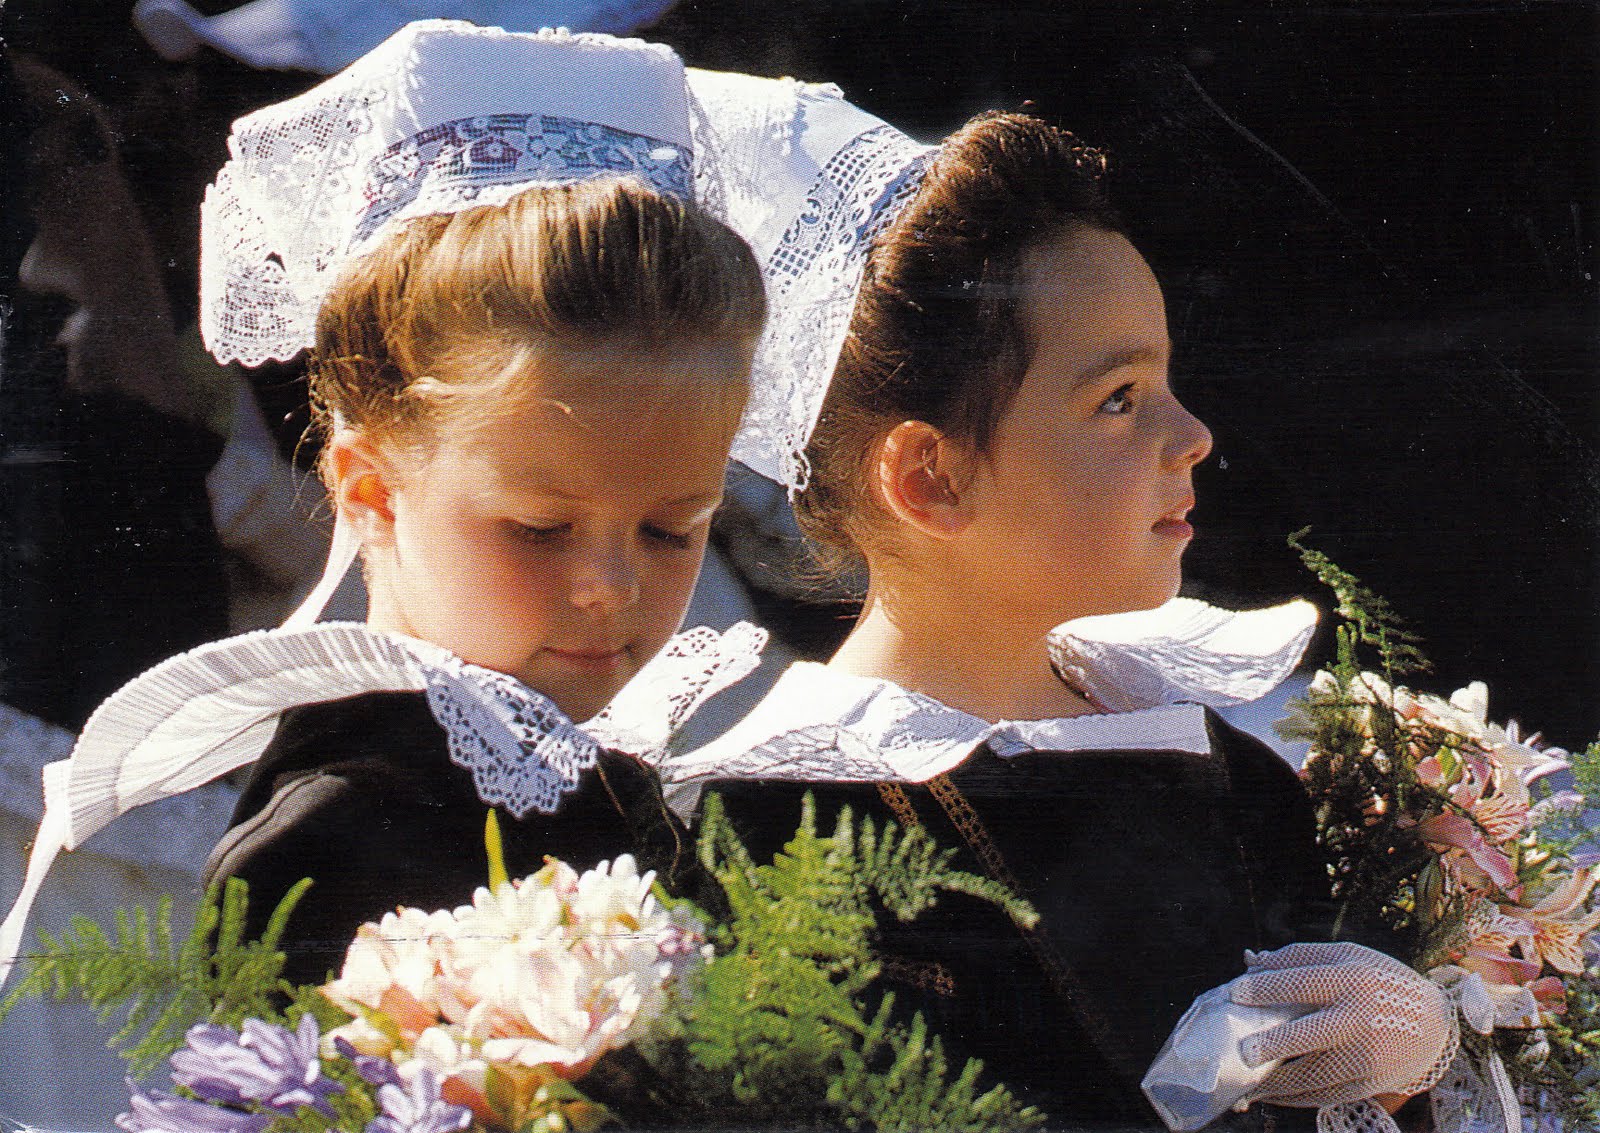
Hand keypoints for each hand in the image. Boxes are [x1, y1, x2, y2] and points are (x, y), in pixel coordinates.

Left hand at [1230, 942, 1455, 1107]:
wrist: (1435, 1023)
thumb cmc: (1378, 982)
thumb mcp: (1347, 957)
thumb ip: (1299, 957)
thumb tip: (1251, 961)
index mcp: (1352, 980)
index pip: (1303, 983)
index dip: (1266, 988)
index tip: (1234, 993)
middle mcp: (1360, 1019)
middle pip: (1311, 1034)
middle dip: (1275, 1044)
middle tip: (1243, 1052)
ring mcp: (1367, 1056)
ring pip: (1314, 1075)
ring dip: (1275, 1084)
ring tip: (1243, 1085)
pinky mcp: (1369, 1083)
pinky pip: (1326, 1095)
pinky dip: (1294, 1098)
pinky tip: (1271, 1094)